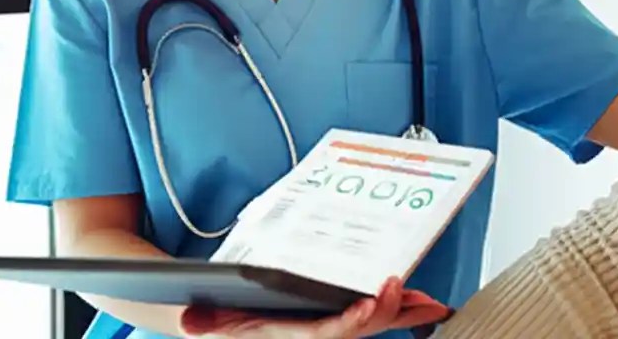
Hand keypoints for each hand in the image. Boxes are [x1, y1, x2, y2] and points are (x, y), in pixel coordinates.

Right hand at [180, 277, 450, 337]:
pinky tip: (425, 302)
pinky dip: (403, 310)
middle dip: (387, 311)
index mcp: (294, 337)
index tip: (369, 305)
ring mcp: (336, 331)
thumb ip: (204, 322)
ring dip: (405, 313)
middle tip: (400, 284)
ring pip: (378, 325)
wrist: (235, 330)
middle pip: (362, 329)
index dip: (351, 322)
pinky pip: (378, 318)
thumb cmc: (231, 323)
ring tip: (429, 301)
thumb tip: (187, 321)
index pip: (328, 334)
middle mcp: (321, 337)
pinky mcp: (345, 322)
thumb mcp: (212, 322)